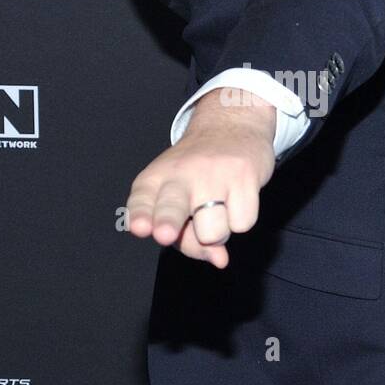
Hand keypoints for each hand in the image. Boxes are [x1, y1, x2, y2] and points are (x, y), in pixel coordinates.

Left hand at [124, 87, 276, 268]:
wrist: (232, 124)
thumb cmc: (200, 172)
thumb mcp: (183, 200)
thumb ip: (189, 238)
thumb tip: (219, 260)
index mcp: (156, 178)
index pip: (142, 200)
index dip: (140, 215)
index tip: (140, 228)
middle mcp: (181, 174)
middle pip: (172, 207)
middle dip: (167, 222)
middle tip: (164, 234)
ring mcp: (213, 174)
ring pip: (213, 232)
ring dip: (218, 233)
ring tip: (218, 209)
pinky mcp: (244, 175)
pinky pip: (243, 223)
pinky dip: (241, 218)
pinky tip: (237, 198)